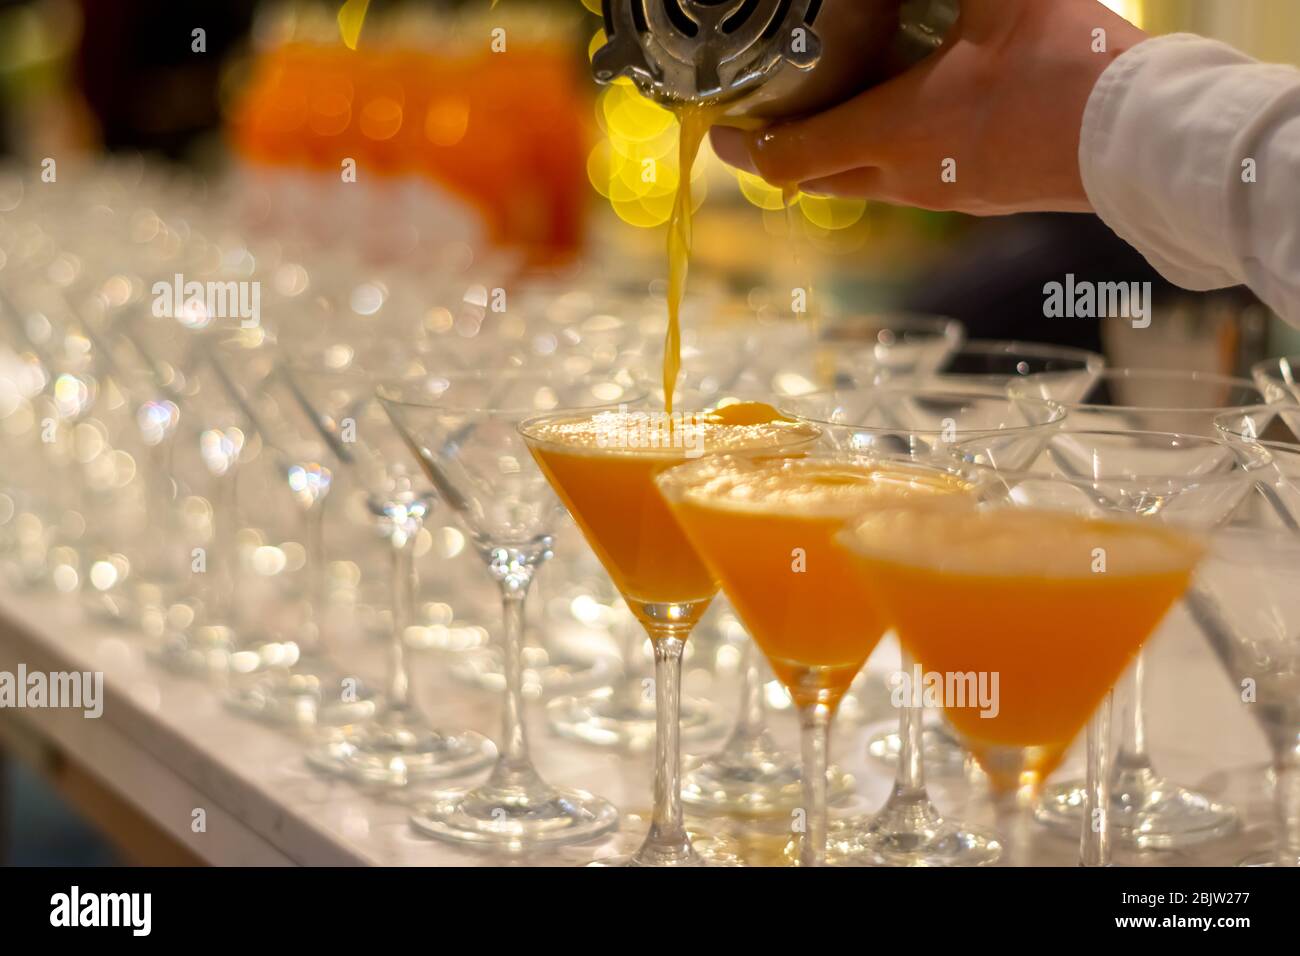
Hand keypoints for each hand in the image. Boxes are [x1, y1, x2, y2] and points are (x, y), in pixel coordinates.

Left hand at [711, 0, 1147, 214]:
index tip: (722, 132)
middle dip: (778, 157)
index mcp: (895, 133)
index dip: (745, 149)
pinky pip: (906, 186)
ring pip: (862, 187)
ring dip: (832, 159)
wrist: (1139, 140)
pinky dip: (880, 160)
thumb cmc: (1066, 69)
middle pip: (816, 183)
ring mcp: (942, 197)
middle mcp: (906, 178)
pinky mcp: (976, 199)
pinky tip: (902, 118)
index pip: (790, 160)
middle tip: (760, 126)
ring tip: (825, 116)